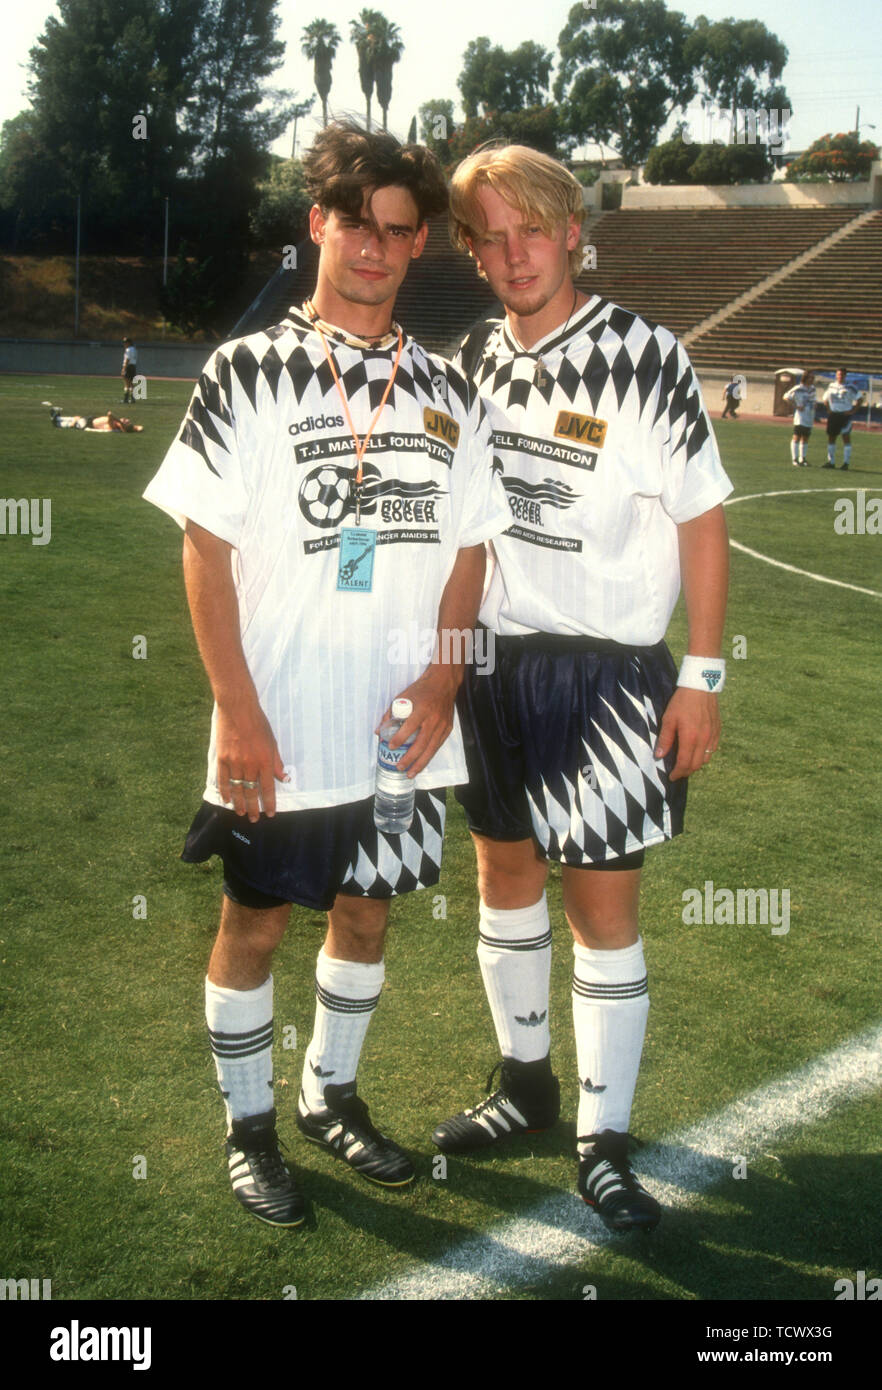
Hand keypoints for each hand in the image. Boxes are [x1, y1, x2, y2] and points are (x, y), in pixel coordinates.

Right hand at [216, 700, 287, 820]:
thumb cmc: (258, 724)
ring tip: (241, 813)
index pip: (268, 788)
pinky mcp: (222, 759)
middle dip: (254, 808)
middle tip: (254, 819)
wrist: (238, 709)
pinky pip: (223, 779)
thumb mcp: (272, 742)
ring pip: (237, 789)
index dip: (270, 803)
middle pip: (252, 792)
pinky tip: (227, 800)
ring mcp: (235, 763)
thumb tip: (284, 778)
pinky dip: (225, 791)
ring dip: (240, 803)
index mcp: (265, 761)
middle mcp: (250, 765)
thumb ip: (277, 762)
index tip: (270, 813)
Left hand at [376, 666, 459, 777]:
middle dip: (409, 758)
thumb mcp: (403, 696)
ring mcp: (442, 725)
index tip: (390, 746)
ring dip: (420, 763)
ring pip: (431, 749)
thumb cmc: (421, 689)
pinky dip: (429, 756)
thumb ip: (390, 714)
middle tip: (399, 766)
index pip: (410, 727)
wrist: (444, 683)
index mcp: (422, 709)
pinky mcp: (447, 729)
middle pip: (421, 743)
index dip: (399, 738)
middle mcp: (433, 719)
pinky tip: (421, 764)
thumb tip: (378, 731)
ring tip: (410, 773)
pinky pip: (437, 746)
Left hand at [653, 687, 719, 781]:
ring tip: (686, 763)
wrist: (701, 687)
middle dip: (686, 772)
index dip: (678, 773)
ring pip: (706, 759)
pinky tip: (697, 752)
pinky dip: (705, 755)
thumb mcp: (668, 719)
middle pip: (696, 765)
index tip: (672, 777)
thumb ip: (665, 739)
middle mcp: (704, 739)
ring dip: (696, 764)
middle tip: (677, 772)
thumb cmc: (682, 702)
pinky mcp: (718, 730)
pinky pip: (713, 749)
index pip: (684, 763)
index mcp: (690, 738)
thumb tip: (659, 756)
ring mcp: (713, 736)